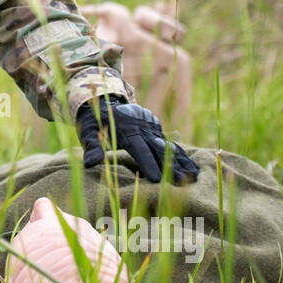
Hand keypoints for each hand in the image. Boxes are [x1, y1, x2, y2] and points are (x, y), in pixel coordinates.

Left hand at [75, 95, 199, 184]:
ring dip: (181, 162)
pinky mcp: (157, 130)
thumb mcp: (88, 132)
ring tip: (195, 177)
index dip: (148, 164)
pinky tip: (193, 169)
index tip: (156, 179)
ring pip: (169, 147)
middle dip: (170, 167)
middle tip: (182, 182)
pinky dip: (182, 157)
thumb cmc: (95, 122)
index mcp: (127, 131)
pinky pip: (171, 145)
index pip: (139, 150)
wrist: (106, 100)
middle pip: (158, 150)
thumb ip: (92, 148)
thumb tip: (89, 163)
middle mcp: (143, 130)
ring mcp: (152, 129)